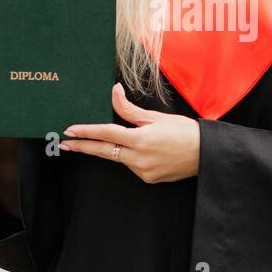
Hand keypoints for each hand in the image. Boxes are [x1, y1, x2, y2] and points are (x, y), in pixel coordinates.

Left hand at [60, 82, 199, 182]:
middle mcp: (139, 159)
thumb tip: (113, 92)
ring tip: (116, 140)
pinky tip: (143, 150)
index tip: (70, 130)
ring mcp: (143, 172)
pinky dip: (130, 157)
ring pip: (119, 158)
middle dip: (83, 147)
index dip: (87, 132)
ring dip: (113, 149)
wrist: (206, 155)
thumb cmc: (185, 131)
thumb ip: (130, 109)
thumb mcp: (157, 117)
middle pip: (104, 151)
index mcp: (141, 140)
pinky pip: (132, 166)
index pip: (106, 134)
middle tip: (65, 144)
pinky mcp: (149, 179)